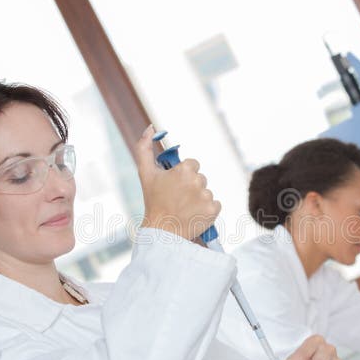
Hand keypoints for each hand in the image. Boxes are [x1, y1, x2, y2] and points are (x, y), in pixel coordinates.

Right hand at [135, 126, 220, 240]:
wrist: (162, 232)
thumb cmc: (153, 201)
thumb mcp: (145, 173)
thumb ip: (144, 148)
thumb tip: (150, 127)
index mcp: (184, 169)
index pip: (192, 165)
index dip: (183, 175)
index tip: (174, 186)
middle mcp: (198, 181)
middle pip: (200, 179)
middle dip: (191, 187)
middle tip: (177, 199)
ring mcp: (207, 196)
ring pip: (206, 192)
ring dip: (198, 199)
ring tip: (184, 208)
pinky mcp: (214, 210)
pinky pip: (215, 205)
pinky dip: (207, 210)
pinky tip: (194, 214)